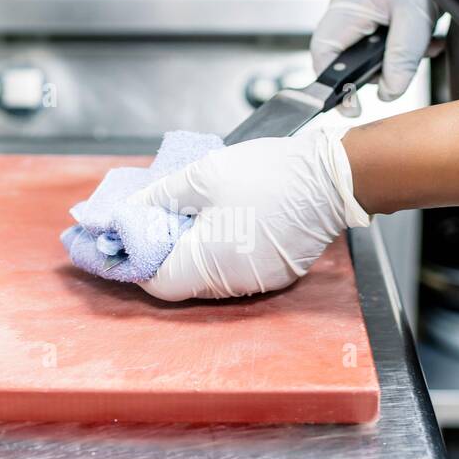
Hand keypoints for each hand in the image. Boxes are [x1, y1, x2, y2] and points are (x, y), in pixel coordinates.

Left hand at [128, 131, 370, 300]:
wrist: (331, 178)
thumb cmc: (269, 174)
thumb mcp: (202, 175)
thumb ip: (159, 197)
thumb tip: (129, 211)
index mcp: (211, 264)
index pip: (157, 282)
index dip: (137, 261)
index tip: (127, 238)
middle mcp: (232, 284)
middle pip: (182, 281)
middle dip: (163, 253)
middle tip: (152, 220)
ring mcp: (257, 283)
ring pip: (207, 277)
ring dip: (190, 252)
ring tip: (185, 216)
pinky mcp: (274, 274)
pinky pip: (233, 271)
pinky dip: (217, 251)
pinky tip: (216, 222)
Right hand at [310, 0, 438, 102]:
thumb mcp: (416, 19)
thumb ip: (401, 59)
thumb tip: (388, 92)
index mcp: (346, 4)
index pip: (323, 54)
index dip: (333, 85)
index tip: (352, 104)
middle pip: (346, 50)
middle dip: (374, 68)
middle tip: (402, 74)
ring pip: (367, 40)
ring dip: (394, 52)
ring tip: (426, 47)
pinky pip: (380, 25)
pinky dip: (401, 37)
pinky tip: (427, 36)